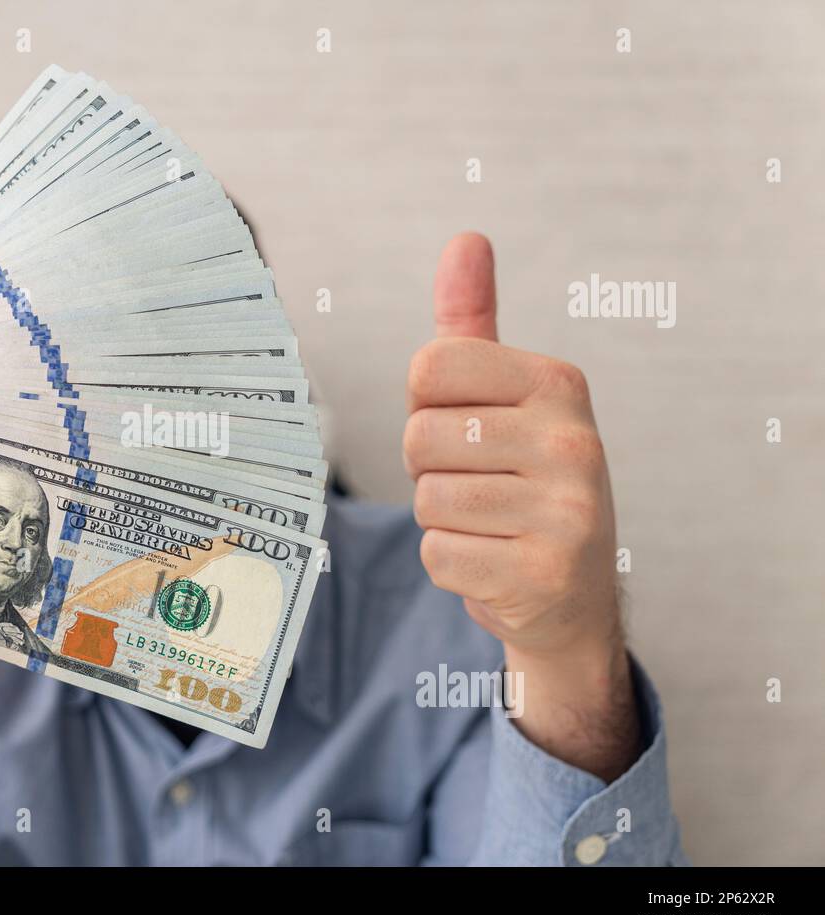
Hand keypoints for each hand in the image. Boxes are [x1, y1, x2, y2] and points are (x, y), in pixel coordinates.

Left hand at [403, 234, 637, 778]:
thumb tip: (465, 238)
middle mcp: (575, 440)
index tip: (466, 430)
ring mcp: (568, 511)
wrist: (572, 596)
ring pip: (428, 500)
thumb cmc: (520, 480)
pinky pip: (438, 555)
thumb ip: (473, 323)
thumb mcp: (502, 397)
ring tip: (492, 525)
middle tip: (481, 487)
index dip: (426, 406)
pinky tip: (496, 563)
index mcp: (559, 382)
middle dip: (431, 470)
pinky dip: (452, 565)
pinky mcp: (545, 573)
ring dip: (443, 520)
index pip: (428, 367)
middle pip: (420, 437)